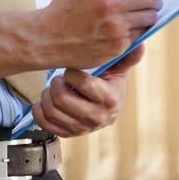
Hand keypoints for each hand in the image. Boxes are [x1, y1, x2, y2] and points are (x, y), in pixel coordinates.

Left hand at [30, 45, 144, 137]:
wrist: (106, 103)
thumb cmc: (109, 80)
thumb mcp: (118, 67)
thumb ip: (126, 57)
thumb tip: (139, 45)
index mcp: (110, 100)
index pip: (81, 82)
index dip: (71, 71)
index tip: (72, 69)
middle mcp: (97, 118)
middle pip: (61, 98)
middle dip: (56, 83)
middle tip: (59, 77)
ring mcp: (82, 129)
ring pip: (51, 110)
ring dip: (47, 94)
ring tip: (54, 87)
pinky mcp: (69, 134)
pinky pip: (45, 124)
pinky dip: (39, 110)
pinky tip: (45, 100)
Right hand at [39, 0, 160, 69]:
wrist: (48, 36)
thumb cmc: (68, 6)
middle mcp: (112, 4)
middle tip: (148, 1)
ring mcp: (116, 27)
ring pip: (150, 18)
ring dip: (146, 16)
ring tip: (133, 15)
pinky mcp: (117, 46)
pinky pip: (139, 36)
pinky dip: (133, 32)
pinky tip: (119, 30)